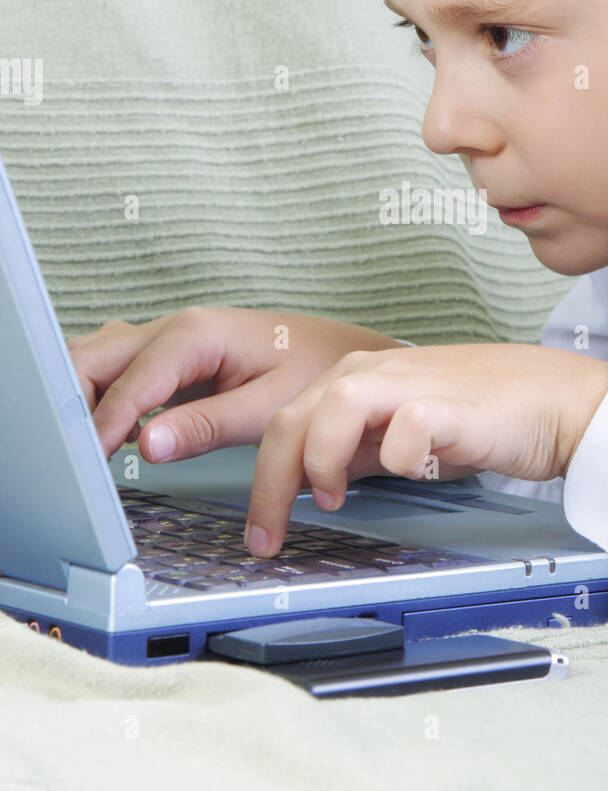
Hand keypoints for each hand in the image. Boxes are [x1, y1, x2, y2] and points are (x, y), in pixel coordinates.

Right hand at [65, 307, 407, 461]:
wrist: (350, 354)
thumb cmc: (319, 372)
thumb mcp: (269, 407)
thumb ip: (207, 426)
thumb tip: (149, 444)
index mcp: (197, 333)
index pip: (129, 380)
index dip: (105, 423)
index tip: (91, 462)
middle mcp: (177, 328)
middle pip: (96, 356)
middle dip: (74, 401)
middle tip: (73, 456)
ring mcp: (171, 339)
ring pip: (99, 356)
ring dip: (81, 395)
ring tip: (79, 447)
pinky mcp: (173, 357)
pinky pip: (118, 367)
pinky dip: (99, 393)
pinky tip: (102, 432)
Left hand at [244, 343, 607, 554]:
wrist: (551, 398)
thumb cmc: (478, 417)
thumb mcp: (398, 431)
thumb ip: (355, 450)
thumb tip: (309, 486)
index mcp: (355, 380)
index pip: (284, 426)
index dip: (263, 482)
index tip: (261, 533)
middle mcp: (373, 375)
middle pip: (293, 420)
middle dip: (272, 485)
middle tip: (269, 537)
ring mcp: (410, 384)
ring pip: (336, 406)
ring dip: (321, 459)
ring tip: (332, 499)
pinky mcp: (451, 405)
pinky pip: (409, 425)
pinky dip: (399, 454)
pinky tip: (408, 473)